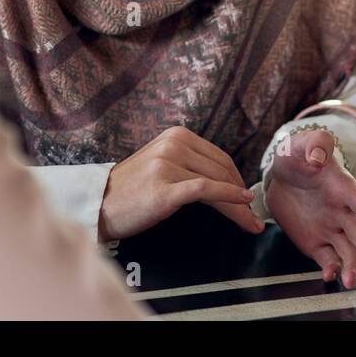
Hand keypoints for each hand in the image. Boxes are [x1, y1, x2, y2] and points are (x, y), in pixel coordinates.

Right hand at [98, 126, 264, 241]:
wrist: (100, 205)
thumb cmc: (132, 190)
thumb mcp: (162, 163)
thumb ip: (189, 163)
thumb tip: (227, 180)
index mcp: (176, 135)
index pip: (219, 157)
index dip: (238, 179)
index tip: (247, 197)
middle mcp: (174, 144)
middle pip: (222, 170)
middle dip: (242, 194)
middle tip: (255, 215)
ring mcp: (168, 164)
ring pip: (217, 182)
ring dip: (239, 205)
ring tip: (251, 221)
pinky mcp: (165, 188)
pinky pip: (205, 190)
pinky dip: (228, 197)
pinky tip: (242, 204)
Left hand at [265, 128, 355, 288]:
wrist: (278, 174)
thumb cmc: (296, 155)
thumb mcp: (301, 143)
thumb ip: (313, 144)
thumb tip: (318, 156)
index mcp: (344, 188)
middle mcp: (342, 211)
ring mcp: (330, 228)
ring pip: (348, 251)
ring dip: (352, 266)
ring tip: (350, 282)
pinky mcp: (315, 242)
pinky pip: (326, 258)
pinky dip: (330, 268)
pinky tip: (329, 276)